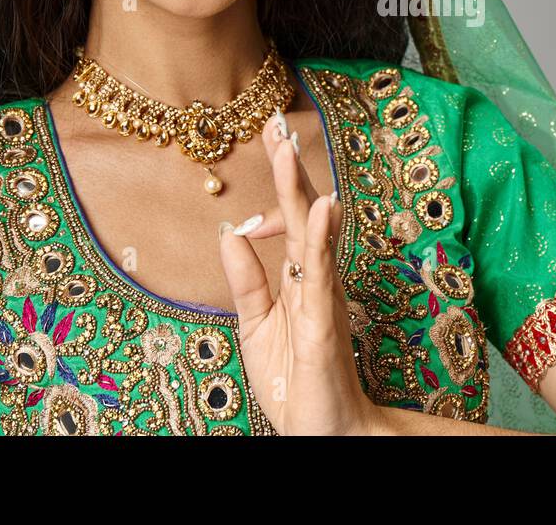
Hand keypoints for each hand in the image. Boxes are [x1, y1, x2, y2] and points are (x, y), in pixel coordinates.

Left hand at [216, 117, 381, 434]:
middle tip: (275, 123)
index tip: (262, 172)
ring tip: (287, 147)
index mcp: (301, 279)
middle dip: (288, 168)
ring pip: (312, 233)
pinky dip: (320, 240)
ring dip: (299, 189)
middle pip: (304, 213)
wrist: (325, 430)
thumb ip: (246, 280)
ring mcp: (323, 300)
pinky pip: (320, 276)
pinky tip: (323, 207)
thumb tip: (230, 233)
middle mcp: (317, 281)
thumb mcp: (256, 325)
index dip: (276, 192)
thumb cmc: (296, 381)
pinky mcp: (322, 325)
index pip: (291, 222)